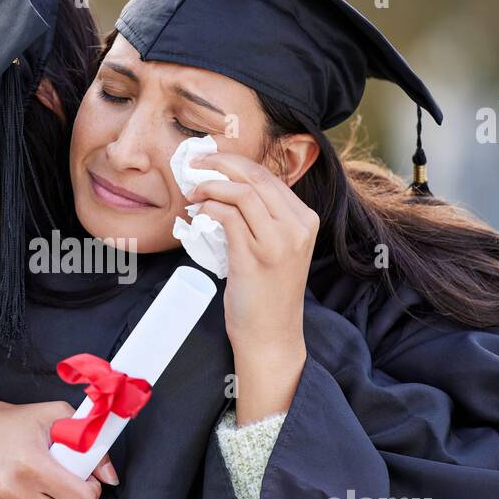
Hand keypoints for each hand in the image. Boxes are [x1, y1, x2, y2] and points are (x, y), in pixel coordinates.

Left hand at [185, 152, 314, 421]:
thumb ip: (262, 218)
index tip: (210, 163)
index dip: (235, 164)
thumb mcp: (275, 248)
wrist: (270, 335)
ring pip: (242, 192)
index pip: (268, 176)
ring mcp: (279, 241)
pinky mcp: (256, 256)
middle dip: (220, 164)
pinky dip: (209, 208)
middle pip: (255, 177)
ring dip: (210, 186)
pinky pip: (228, 216)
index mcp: (306, 219)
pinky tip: (198, 213)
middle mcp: (297, 226)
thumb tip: (228, 187)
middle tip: (193, 165)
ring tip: (192, 193)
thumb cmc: (267, 293)